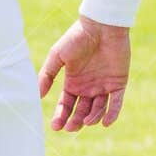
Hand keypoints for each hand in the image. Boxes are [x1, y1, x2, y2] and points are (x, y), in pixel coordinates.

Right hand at [38, 16, 130, 130]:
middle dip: (75, 121)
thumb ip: (47, 75)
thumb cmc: (76, 38)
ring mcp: (103, 86)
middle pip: (81, 111)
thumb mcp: (57, 56)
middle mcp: (88, 87)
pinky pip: (116, 103)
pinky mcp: (118, 84)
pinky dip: (111, 114)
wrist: (101, 27)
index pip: (66, 104)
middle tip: (70, 128)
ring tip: (86, 122)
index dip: (61, 116)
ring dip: (92, 118)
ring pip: (98, 109)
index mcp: (73, 82)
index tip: (55, 127)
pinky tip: (105, 122)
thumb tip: (37, 96)